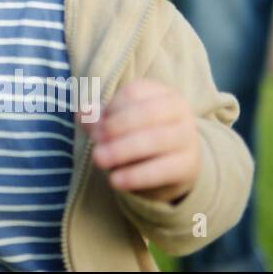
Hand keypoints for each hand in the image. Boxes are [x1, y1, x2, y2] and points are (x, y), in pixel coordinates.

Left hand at [81, 79, 200, 203]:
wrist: (172, 165)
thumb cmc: (138, 134)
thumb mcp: (118, 122)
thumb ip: (98, 117)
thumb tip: (83, 114)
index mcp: (161, 93)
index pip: (133, 93)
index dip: (110, 109)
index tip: (96, 126)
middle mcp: (180, 111)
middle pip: (146, 113)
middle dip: (116, 127)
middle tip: (95, 141)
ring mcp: (188, 137)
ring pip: (155, 140)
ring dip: (122, 150)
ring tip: (98, 159)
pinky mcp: (189, 165)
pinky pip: (163, 169)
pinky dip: (136, 175)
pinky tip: (115, 180)